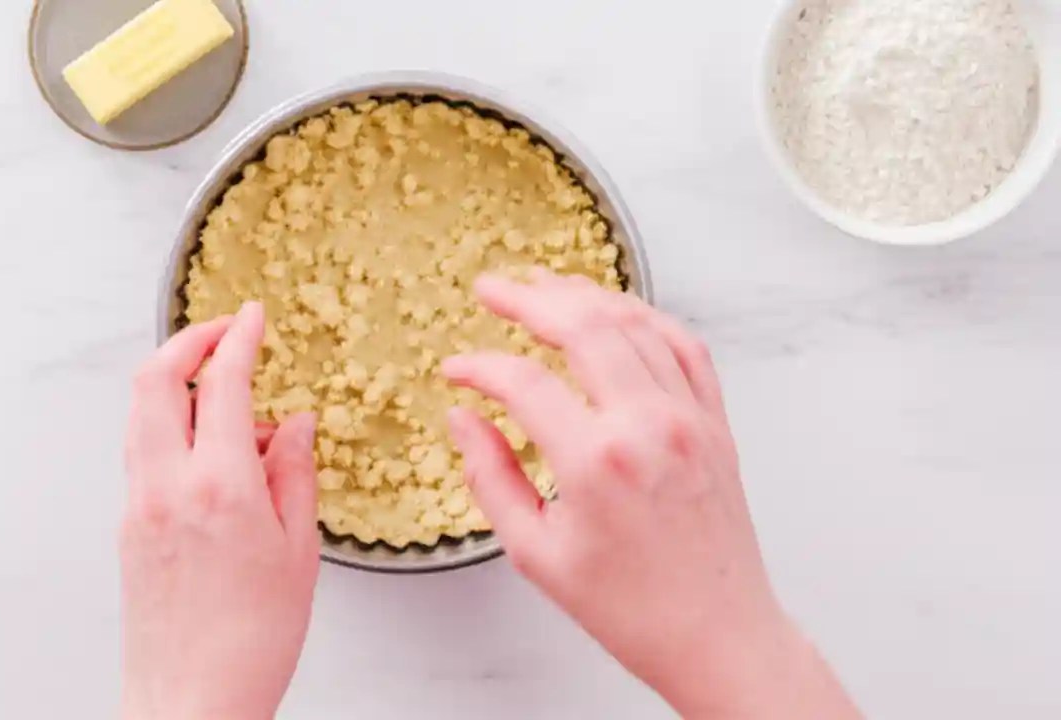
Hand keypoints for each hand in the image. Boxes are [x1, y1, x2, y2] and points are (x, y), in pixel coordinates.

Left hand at [121, 302, 318, 719]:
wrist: (192, 700)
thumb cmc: (252, 640)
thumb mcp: (299, 550)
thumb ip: (295, 473)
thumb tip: (297, 424)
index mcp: (222, 487)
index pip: (224, 383)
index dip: (240, 337)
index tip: (254, 317)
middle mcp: (168, 485)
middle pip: (156, 377)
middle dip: (189, 338)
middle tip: (224, 331)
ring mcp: (139, 503)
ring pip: (140, 409)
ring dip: (174, 378)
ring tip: (220, 386)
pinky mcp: (128, 524)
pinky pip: (141, 447)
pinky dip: (168, 420)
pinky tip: (206, 439)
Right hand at [443, 270, 856, 718]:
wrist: (716, 634)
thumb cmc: (629, 607)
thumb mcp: (535, 553)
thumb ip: (490, 477)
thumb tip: (463, 420)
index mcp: (597, 463)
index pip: (523, 382)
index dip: (478, 368)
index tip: (455, 370)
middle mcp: (648, 426)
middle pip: (583, 326)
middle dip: (527, 297)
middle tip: (491, 286)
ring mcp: (689, 418)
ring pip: (635, 323)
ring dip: (584, 295)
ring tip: (544, 284)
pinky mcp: (714, 423)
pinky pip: (684, 345)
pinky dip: (646, 317)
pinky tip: (616, 310)